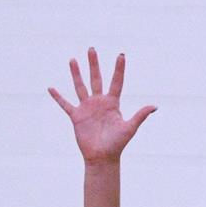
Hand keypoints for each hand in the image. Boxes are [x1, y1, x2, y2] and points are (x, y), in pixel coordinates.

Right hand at [49, 48, 155, 163]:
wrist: (102, 158)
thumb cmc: (117, 144)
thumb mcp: (129, 128)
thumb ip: (140, 115)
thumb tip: (154, 106)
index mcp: (112, 103)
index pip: (116, 82)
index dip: (119, 69)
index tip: (121, 55)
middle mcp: (99, 102)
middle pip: (96, 78)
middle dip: (93, 64)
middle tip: (92, 49)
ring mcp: (87, 108)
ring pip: (80, 87)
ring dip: (76, 74)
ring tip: (73, 60)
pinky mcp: (76, 116)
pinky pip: (65, 104)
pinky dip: (58, 97)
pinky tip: (50, 88)